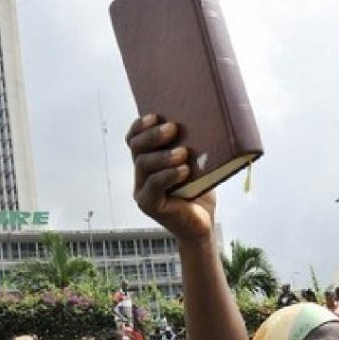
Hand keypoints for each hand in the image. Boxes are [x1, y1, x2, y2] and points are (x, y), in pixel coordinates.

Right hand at [126, 115, 215, 242]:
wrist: (203, 225)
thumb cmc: (200, 192)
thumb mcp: (196, 165)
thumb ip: (189, 147)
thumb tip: (201, 120)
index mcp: (149, 161)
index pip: (135, 139)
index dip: (141, 126)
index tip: (156, 115)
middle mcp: (141, 174)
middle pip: (137, 148)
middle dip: (153, 136)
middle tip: (173, 128)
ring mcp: (142, 190)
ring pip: (143, 164)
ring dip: (163, 156)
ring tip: (183, 153)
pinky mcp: (149, 205)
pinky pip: (153, 185)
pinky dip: (168, 175)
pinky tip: (184, 171)